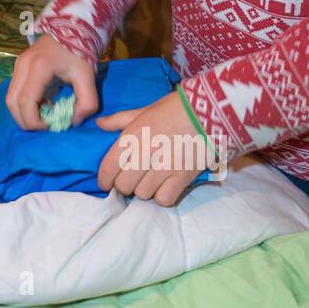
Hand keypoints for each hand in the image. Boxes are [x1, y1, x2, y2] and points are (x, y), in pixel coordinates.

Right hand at [5, 33, 98, 130]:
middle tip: (44, 125)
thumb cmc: (79, 52)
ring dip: (22, 112)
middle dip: (25, 121)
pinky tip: (41, 103)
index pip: (25, 103)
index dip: (34, 121)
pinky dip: (23, 103)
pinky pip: (14, 91)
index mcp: (39, 69)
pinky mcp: (18, 66)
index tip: (50, 125)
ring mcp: (18, 65)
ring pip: (9, 98)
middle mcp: (22, 67)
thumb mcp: (88, 78)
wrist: (71, 28)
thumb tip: (74, 122)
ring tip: (43, 114)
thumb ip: (86, 103)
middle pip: (12, 103)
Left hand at [96, 91, 206, 205]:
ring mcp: (163, 168)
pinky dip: (163, 196)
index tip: (106, 183)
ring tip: (150, 180)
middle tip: (132, 179)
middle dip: (124, 185)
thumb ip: (119, 120)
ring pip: (143, 194)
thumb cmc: (174, 108)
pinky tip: (165, 186)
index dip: (104, 180)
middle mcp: (144, 155)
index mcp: (131, 137)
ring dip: (144, 190)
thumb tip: (99, 124)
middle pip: (123, 186)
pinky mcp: (182, 178)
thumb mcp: (143, 110)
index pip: (107, 168)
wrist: (209, 112)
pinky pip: (164, 199)